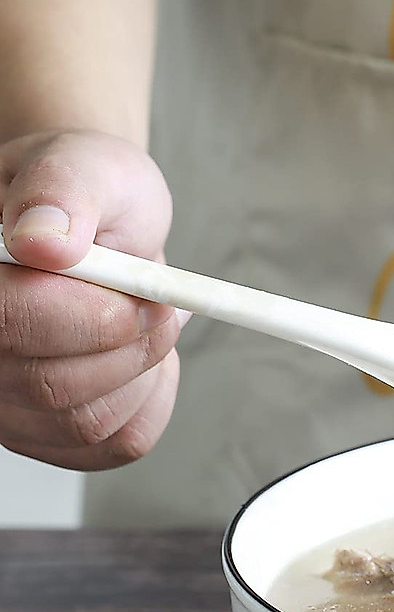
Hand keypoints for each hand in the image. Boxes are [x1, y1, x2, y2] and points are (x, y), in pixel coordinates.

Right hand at [0, 129, 179, 469]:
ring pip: (87, 423)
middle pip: (53, 388)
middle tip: (159, 301)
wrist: (97, 226)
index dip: (93, 318)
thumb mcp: (84, 166)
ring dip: (144, 372)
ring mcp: (2, 401)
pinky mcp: (43, 433)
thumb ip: (63, 194)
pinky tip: (143, 360)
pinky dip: (151, 401)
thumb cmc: (84, 197)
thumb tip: (45, 241)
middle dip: (132, 345)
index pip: (11, 324)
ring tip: (145, 319)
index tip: (144, 291)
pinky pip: (113, 445)